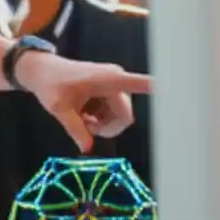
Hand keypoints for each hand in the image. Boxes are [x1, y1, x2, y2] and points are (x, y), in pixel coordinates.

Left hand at [14, 52, 152, 152]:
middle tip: (84, 127)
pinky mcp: (111, 92)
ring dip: (101, 124)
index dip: (158, 89)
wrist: (41, 70)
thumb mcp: (59, 109)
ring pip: (118, 118)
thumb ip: (75, 129)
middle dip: (106, 128)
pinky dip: (99, 119)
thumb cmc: (49, 84)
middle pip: (124, 117)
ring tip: (80, 118)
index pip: (140, 83)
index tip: (177, 90)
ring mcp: (115, 87)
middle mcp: (117, 82)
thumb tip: (87, 148)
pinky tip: (83, 113)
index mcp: (109, 80)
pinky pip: (112, 114)